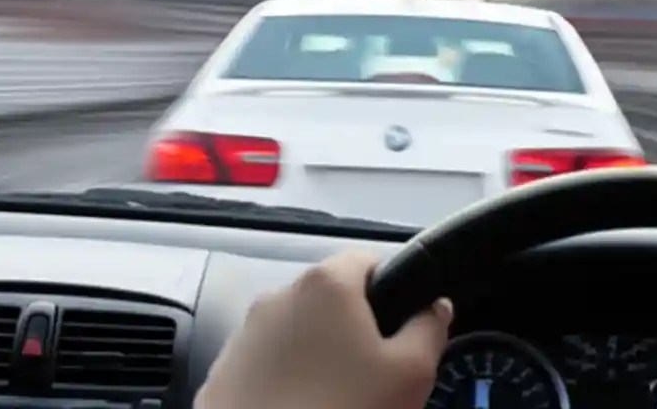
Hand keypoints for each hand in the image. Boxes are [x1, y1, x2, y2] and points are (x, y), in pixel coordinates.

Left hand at [195, 251, 453, 408]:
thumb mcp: (410, 374)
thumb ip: (429, 328)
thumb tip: (434, 307)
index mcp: (327, 283)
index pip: (368, 261)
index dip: (392, 291)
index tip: (401, 330)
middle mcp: (279, 295)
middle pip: (330, 300)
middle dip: (352, 328)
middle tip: (373, 373)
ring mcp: (243, 334)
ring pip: (296, 332)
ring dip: (316, 354)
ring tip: (334, 397)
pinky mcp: (221, 372)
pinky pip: (265, 363)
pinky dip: (283, 379)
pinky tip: (300, 406)